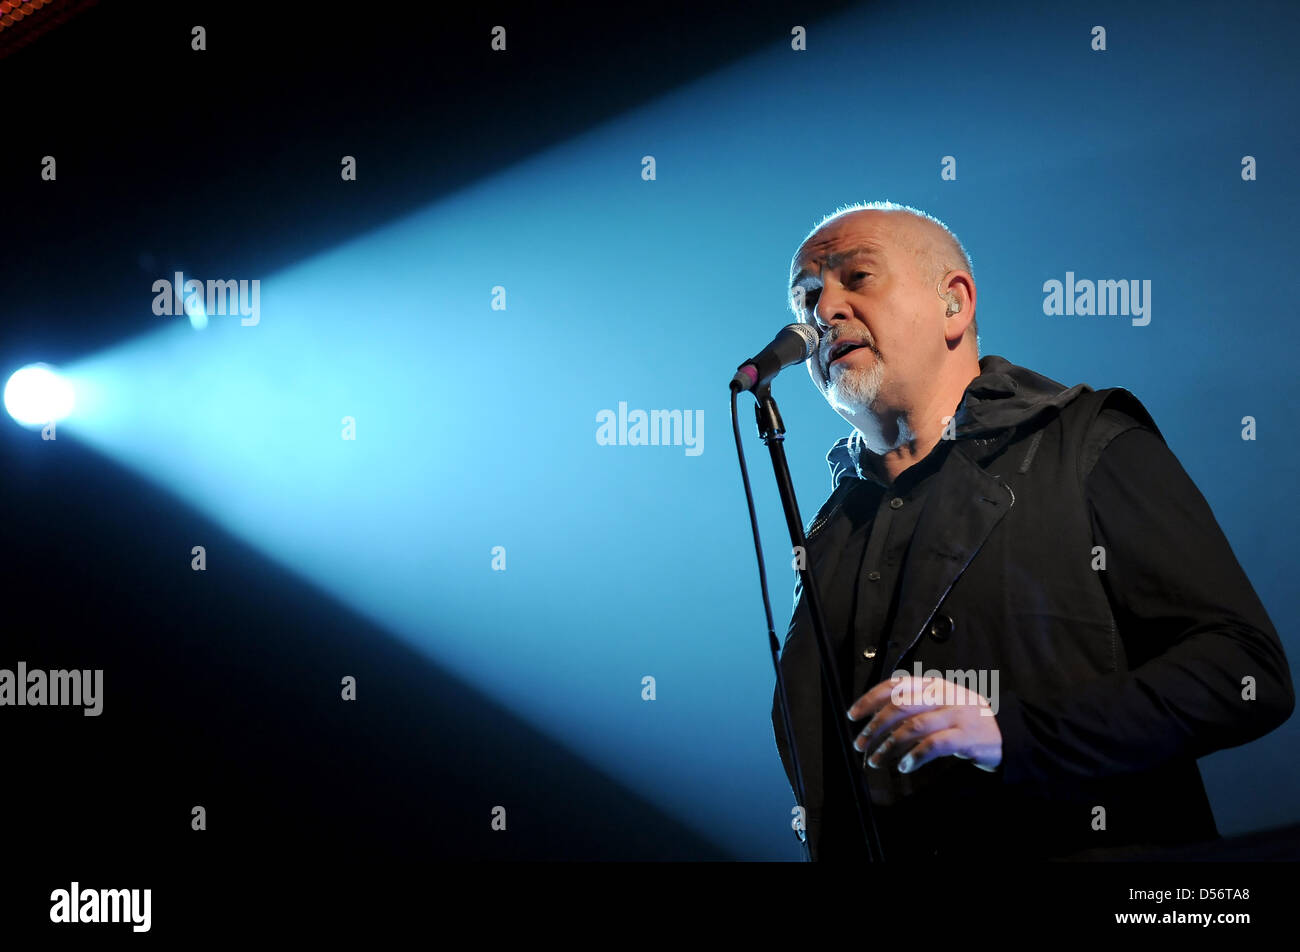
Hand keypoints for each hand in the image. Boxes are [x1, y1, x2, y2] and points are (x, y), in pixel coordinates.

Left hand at [846, 675, 1001, 773]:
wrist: (1005, 732)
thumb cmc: (963, 718)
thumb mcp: (939, 703)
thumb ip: (912, 705)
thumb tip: (875, 720)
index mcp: (932, 684)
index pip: (894, 685)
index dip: (870, 699)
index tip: (853, 715)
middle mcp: (942, 695)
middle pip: (899, 706)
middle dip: (874, 726)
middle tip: (860, 743)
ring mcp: (955, 714)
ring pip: (913, 726)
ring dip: (889, 745)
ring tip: (876, 760)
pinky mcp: (966, 736)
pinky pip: (934, 745)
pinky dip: (914, 757)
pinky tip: (904, 767)